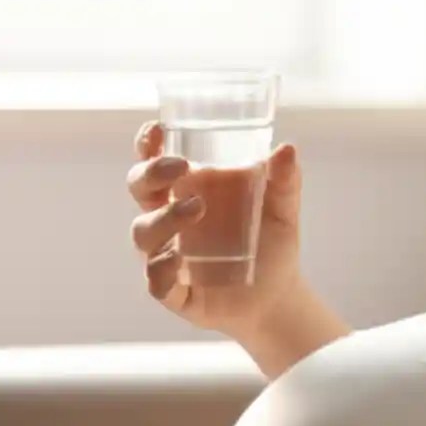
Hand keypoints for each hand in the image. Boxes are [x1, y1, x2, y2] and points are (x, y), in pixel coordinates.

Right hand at [126, 120, 306, 339]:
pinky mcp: (173, 291)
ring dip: (164, 218)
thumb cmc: (271, 242)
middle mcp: (170, 219)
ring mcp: (166, 255)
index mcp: (188, 191)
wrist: (279, 296)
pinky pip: (155, 281)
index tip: (156, 129)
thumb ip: (284, 179)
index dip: (147, 145)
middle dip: (149, 173)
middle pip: (139, 189)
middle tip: (181, 166)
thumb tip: (286, 150)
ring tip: (198, 208)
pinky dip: (161, 269)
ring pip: (143, 233)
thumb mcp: (283, 207)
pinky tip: (179, 261)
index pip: (155, 162)